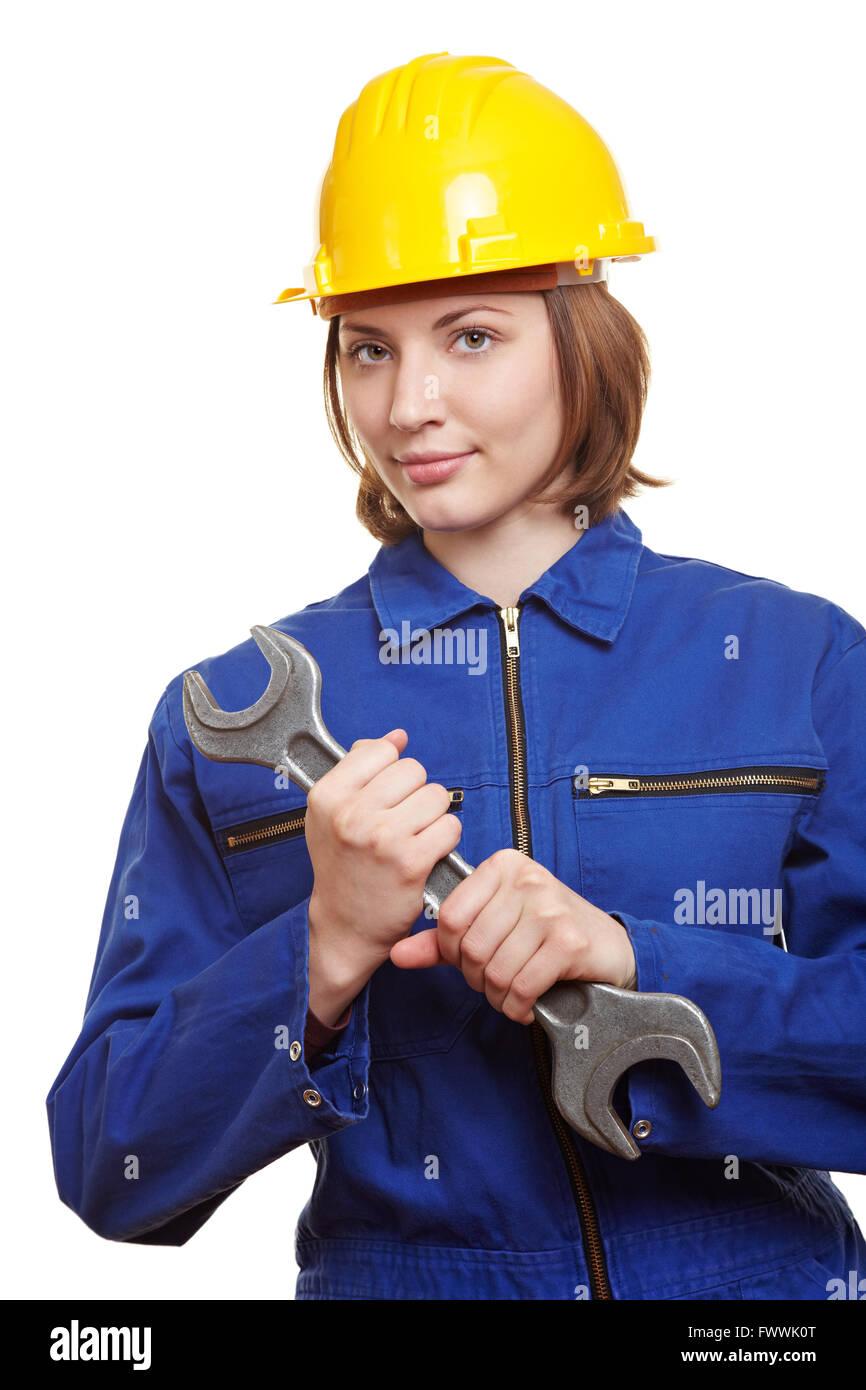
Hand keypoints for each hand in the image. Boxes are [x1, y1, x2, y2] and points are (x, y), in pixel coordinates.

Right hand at [306, 729, 462, 975]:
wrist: (345, 925)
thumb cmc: (341, 865)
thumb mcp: (333, 813)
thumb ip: (360, 768)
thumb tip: (397, 736)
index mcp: (328, 796)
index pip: (382, 751)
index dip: (391, 771)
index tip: (385, 794)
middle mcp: (351, 814)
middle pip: (414, 770)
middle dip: (415, 792)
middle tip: (401, 820)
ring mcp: (381, 838)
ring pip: (436, 796)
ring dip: (433, 815)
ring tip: (414, 836)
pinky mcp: (410, 862)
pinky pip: (450, 826)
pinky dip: (446, 838)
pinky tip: (427, 852)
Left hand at [389, 848, 636, 1023]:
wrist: (609, 948)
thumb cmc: (546, 934)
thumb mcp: (494, 926)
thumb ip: (443, 941)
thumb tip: (396, 953)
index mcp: (502, 866)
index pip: (450, 916)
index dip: (452, 952)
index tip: (470, 963)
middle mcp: (526, 879)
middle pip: (471, 947)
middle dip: (477, 979)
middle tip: (495, 983)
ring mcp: (550, 907)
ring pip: (494, 969)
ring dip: (498, 996)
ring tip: (513, 994)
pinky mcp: (569, 940)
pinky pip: (522, 986)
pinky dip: (519, 1006)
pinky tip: (528, 1004)